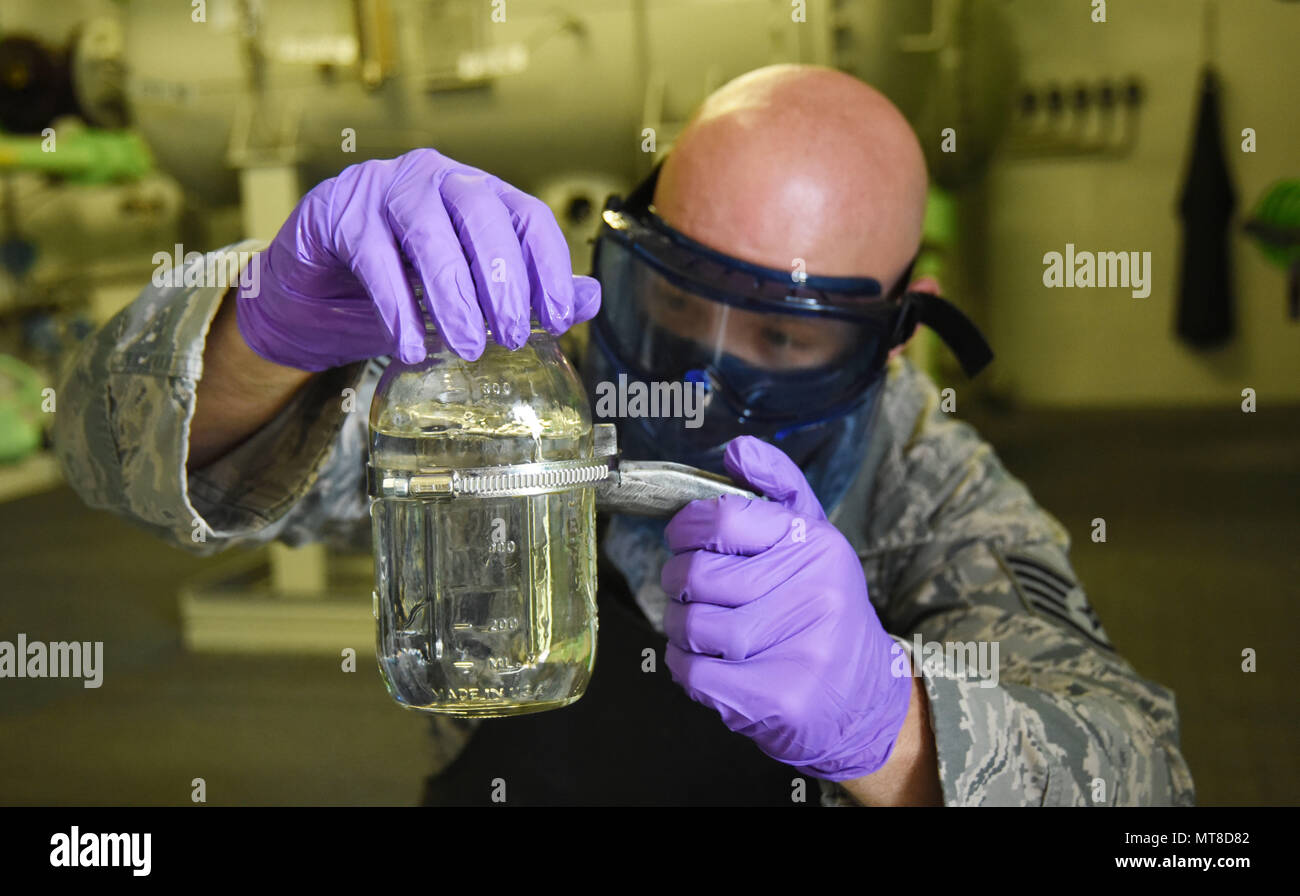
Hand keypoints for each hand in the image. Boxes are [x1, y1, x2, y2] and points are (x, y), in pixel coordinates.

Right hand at [236, 147, 600, 369]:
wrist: (308, 292)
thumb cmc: (393, 284)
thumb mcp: (464, 292)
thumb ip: (525, 291)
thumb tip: (589, 299)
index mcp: (475, 192)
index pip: (526, 215)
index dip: (548, 265)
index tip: (560, 318)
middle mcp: (434, 178)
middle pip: (482, 213)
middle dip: (505, 278)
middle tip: (515, 335)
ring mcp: (383, 188)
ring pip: (430, 231)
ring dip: (455, 294)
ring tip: (470, 346)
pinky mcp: (338, 212)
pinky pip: (375, 258)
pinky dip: (398, 307)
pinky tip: (411, 347)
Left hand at [661, 436, 912, 780]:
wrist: (862, 696)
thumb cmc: (823, 608)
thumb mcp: (815, 538)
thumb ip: (778, 486)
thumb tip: (737, 449)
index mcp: (816, 543)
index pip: (725, 518)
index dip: (687, 527)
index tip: (684, 537)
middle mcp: (814, 590)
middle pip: (697, 575)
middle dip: (677, 584)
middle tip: (688, 591)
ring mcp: (799, 646)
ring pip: (691, 625)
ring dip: (678, 628)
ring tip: (699, 628)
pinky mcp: (779, 696)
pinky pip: (694, 672)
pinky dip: (685, 666)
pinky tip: (707, 661)